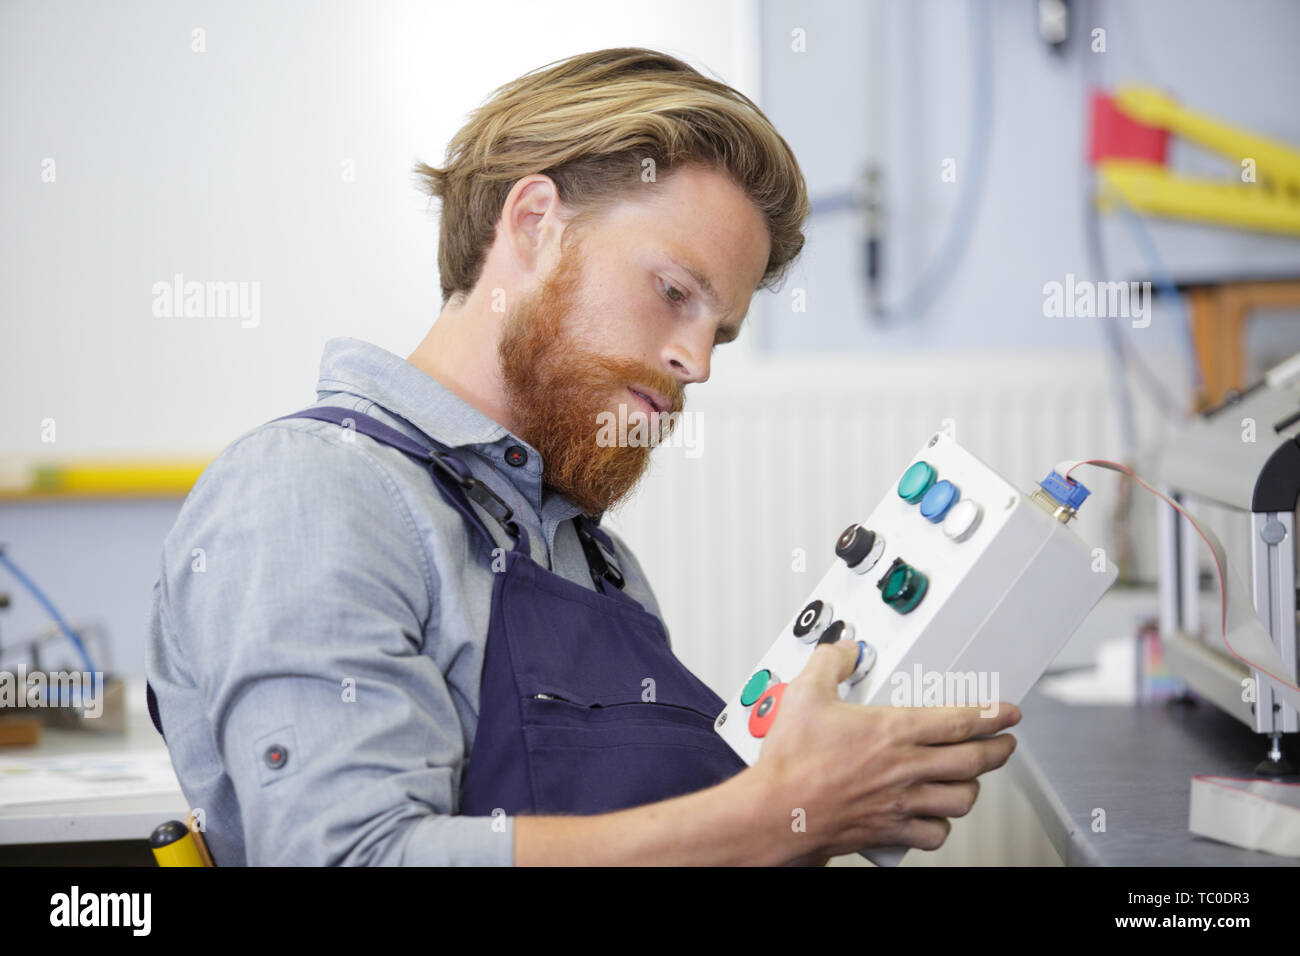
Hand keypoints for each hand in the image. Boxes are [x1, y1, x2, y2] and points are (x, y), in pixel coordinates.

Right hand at [748, 637, 1020, 861]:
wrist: (777, 810)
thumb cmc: (791, 762)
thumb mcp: (804, 694)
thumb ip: (829, 663)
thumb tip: (842, 649)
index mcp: (891, 731)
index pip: (959, 721)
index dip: (991, 715)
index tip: (1006, 713)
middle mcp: (904, 768)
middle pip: (972, 760)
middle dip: (998, 749)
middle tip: (1005, 742)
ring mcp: (900, 802)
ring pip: (960, 798)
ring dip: (973, 786)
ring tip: (974, 776)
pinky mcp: (889, 830)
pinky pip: (933, 833)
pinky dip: (941, 825)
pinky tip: (937, 817)